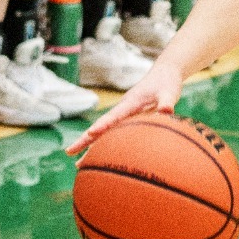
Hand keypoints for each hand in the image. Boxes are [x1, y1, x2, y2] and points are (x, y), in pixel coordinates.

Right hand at [67, 59, 184, 153]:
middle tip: (69, 152)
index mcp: (131, 102)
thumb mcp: (169, 92)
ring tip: (78, 164)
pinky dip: (103, 144)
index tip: (91, 134)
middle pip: (101, 125)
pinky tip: (98, 157)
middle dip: (85, 139)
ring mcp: (124, 115)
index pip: (114, 116)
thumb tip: (167, 111)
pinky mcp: (128, 119)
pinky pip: (112, 134)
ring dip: (91, 146)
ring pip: (104, 132)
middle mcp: (123, 109)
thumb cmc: (167, 83)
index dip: (103, 125)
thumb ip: (167, 102)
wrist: (164, 74)